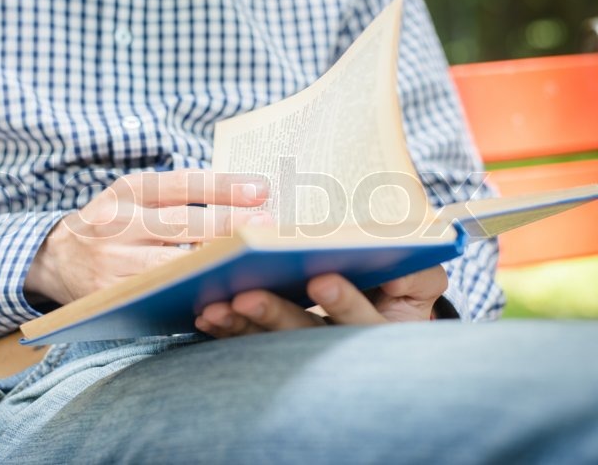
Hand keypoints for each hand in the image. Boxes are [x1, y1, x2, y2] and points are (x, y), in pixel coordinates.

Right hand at [24, 169, 269, 304]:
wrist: (54, 257)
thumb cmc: (112, 223)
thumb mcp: (133, 197)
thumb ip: (177, 197)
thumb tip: (243, 199)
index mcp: (127, 191)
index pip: (182, 184)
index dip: (223, 186)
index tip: (262, 189)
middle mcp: (117, 223)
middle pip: (180, 224)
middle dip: (227, 224)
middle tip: (267, 226)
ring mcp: (111, 262)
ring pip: (170, 265)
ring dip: (213, 263)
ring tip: (251, 260)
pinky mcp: (108, 295)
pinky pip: (155, 295)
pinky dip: (188, 293)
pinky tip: (219, 292)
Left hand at [194, 266, 447, 336]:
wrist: (385, 308)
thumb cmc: (400, 290)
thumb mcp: (420, 283)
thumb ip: (418, 277)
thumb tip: (400, 275)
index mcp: (377, 327)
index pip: (362, 318)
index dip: (344, 301)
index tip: (321, 279)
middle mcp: (339, 346)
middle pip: (306, 334)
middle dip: (276, 315)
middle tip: (247, 297)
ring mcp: (304, 352)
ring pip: (270, 343)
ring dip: (240, 325)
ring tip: (215, 306)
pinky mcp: (273, 349)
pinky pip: (247, 343)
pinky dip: (226, 329)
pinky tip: (207, 315)